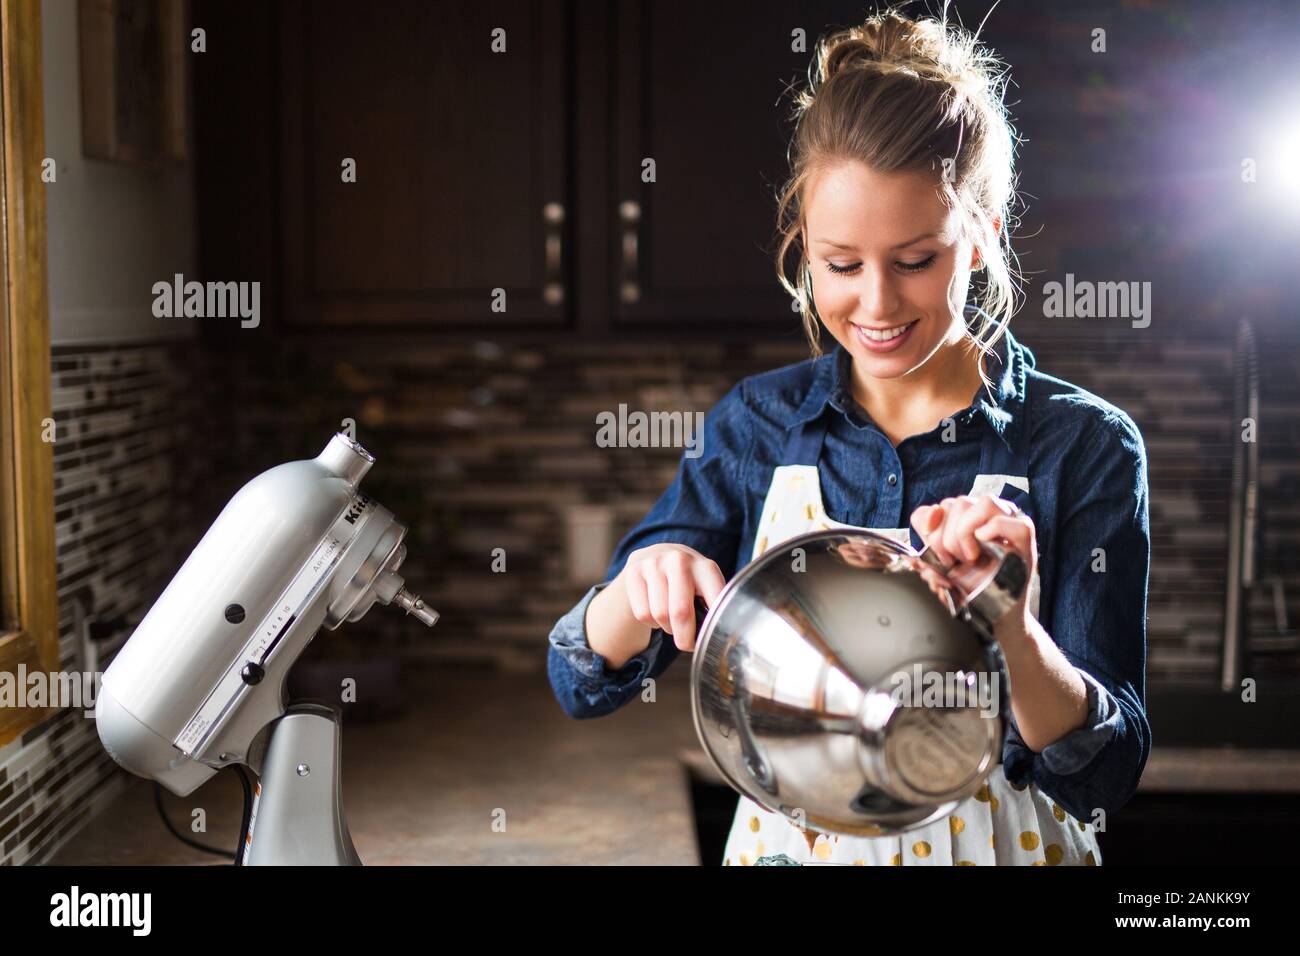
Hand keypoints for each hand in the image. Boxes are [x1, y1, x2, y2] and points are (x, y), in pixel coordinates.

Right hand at [619, 544, 725, 650]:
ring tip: (671, 621)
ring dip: (666, 627)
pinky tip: (655, 611)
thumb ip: (712, 606)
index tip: (709, 639)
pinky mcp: (633, 572)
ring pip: (660, 614)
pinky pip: (642, 613)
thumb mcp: (705, 585)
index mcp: (705, 566)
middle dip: (684, 637)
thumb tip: (714, 635)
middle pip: (681, 612)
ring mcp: (654, 564)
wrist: (655, 555)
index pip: (714, 601)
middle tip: (686, 644)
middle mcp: (679, 560)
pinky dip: (650, 622)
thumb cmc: (686, 580)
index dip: (712, 627)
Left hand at [909, 495, 1036, 623]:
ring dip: (962, 535)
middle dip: (946, 538)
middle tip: (956, 562)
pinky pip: (998, 520)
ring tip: (970, 559)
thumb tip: (917, 546)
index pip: (939, 507)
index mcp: (966, 518)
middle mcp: (986, 513)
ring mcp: (1007, 518)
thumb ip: (928, 554)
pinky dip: (986, 533)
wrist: (999, 610)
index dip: (927, 520)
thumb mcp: (943, 570)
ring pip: (971, 503)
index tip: (928, 543)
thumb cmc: (974, 588)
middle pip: (954, 504)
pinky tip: (984, 551)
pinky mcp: (1023, 531)